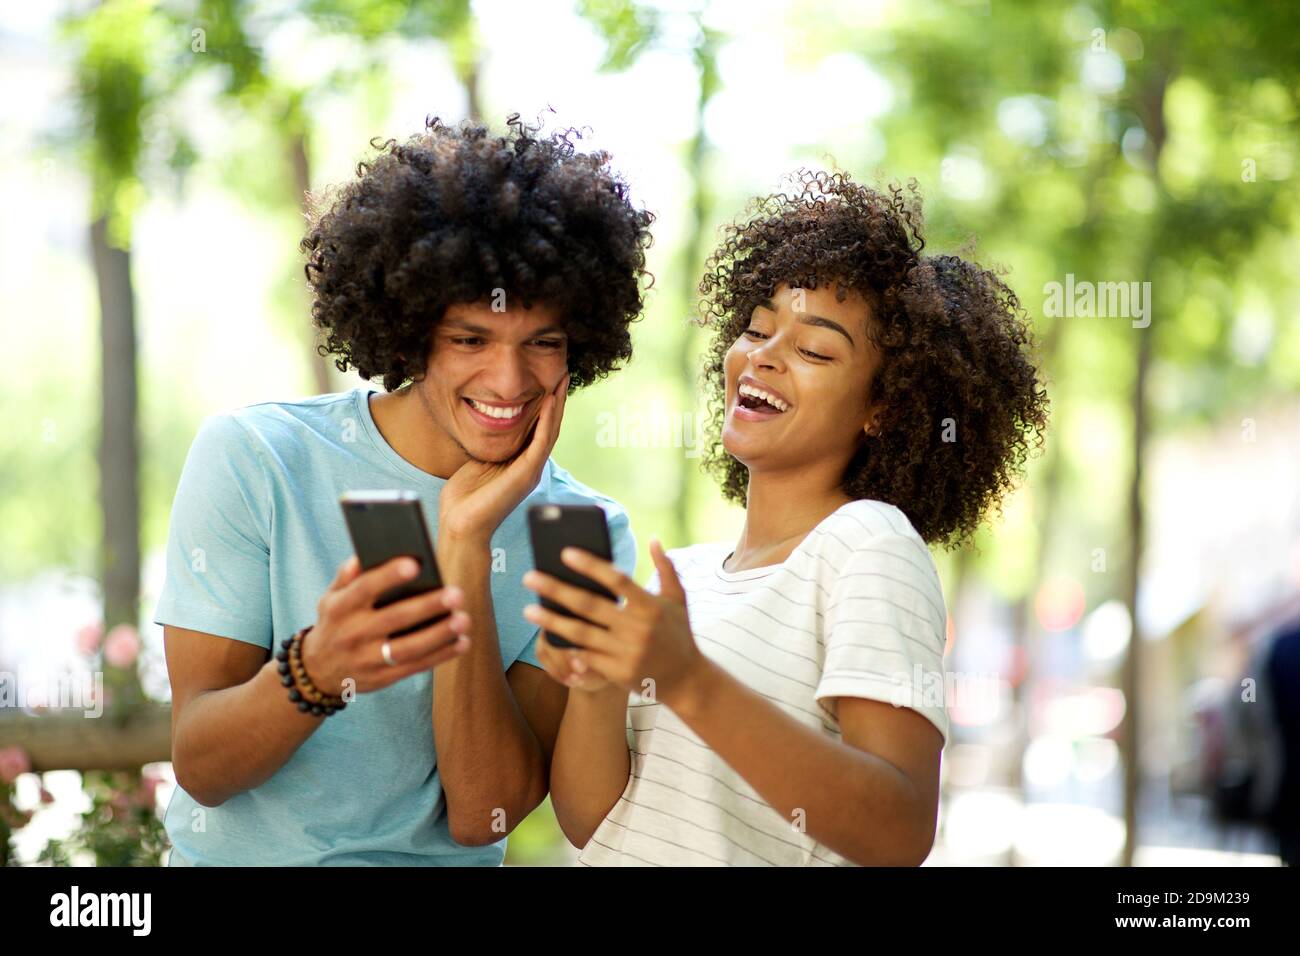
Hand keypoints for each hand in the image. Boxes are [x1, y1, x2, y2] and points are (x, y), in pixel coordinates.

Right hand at [300, 555, 471, 695]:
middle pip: (394, 618)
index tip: (415, 564)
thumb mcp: (330, 598)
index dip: (388, 576)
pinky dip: (441, 655)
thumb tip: (362, 556)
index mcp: (340, 609)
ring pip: (408, 648)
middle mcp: (353, 634)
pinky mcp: (382, 678)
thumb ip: (346, 577)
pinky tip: (462, 642)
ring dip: (439, 634)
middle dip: (427, 606)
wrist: (318, 672)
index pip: (365, 589)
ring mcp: (367, 659)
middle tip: (456, 594)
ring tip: (463, 619)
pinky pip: (415, 666)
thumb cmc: (334, 623)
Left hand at [438, 373, 568, 542]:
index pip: (539, 429)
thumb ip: (492, 445)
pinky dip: (546, 420)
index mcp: (521, 463)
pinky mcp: (527, 473)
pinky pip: (541, 441)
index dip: (546, 405)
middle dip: (557, 399)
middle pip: (550, 427)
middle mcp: (531, 466)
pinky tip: (549, 400)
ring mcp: (531, 470)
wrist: (462, 524)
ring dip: (557, 405)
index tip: (549, 380)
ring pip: (550, 431)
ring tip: (562, 381)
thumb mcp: (480, 460)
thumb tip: (489, 422)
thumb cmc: (465, 497)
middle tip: (564, 374)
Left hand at [521, 539, 708, 710]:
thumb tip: (654, 538)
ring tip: (528, 609)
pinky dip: (567, 647)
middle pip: (589, 605)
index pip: (616, 580)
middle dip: (556, 590)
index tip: (564, 553)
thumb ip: (666, 568)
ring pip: (580, 633)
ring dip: (551, 621)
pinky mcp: (618, 673)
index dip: (590, 565)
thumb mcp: (678, 599)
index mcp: (651, 606)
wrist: (687, 681)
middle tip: (529, 577)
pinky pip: (585, 657)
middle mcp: (637, 629)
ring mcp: (626, 652)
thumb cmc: (679, 634)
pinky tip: (547, 636)